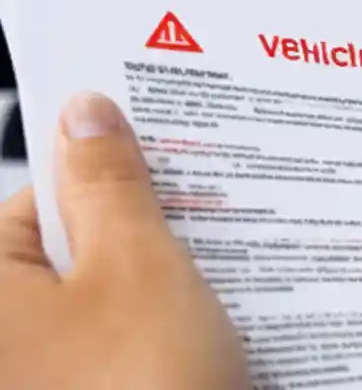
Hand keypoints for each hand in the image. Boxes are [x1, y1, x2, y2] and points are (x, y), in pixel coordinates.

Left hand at [0, 93, 248, 389]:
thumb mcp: (138, 266)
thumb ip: (111, 183)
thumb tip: (86, 112)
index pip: (39, 195)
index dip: (112, 174)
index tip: (173, 163)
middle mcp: (3, 337)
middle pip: (75, 250)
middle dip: (147, 231)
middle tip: (211, 225)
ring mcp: (40, 376)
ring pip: (106, 302)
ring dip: (166, 287)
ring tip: (224, 286)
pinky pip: (119, 348)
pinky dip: (163, 335)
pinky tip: (214, 336)